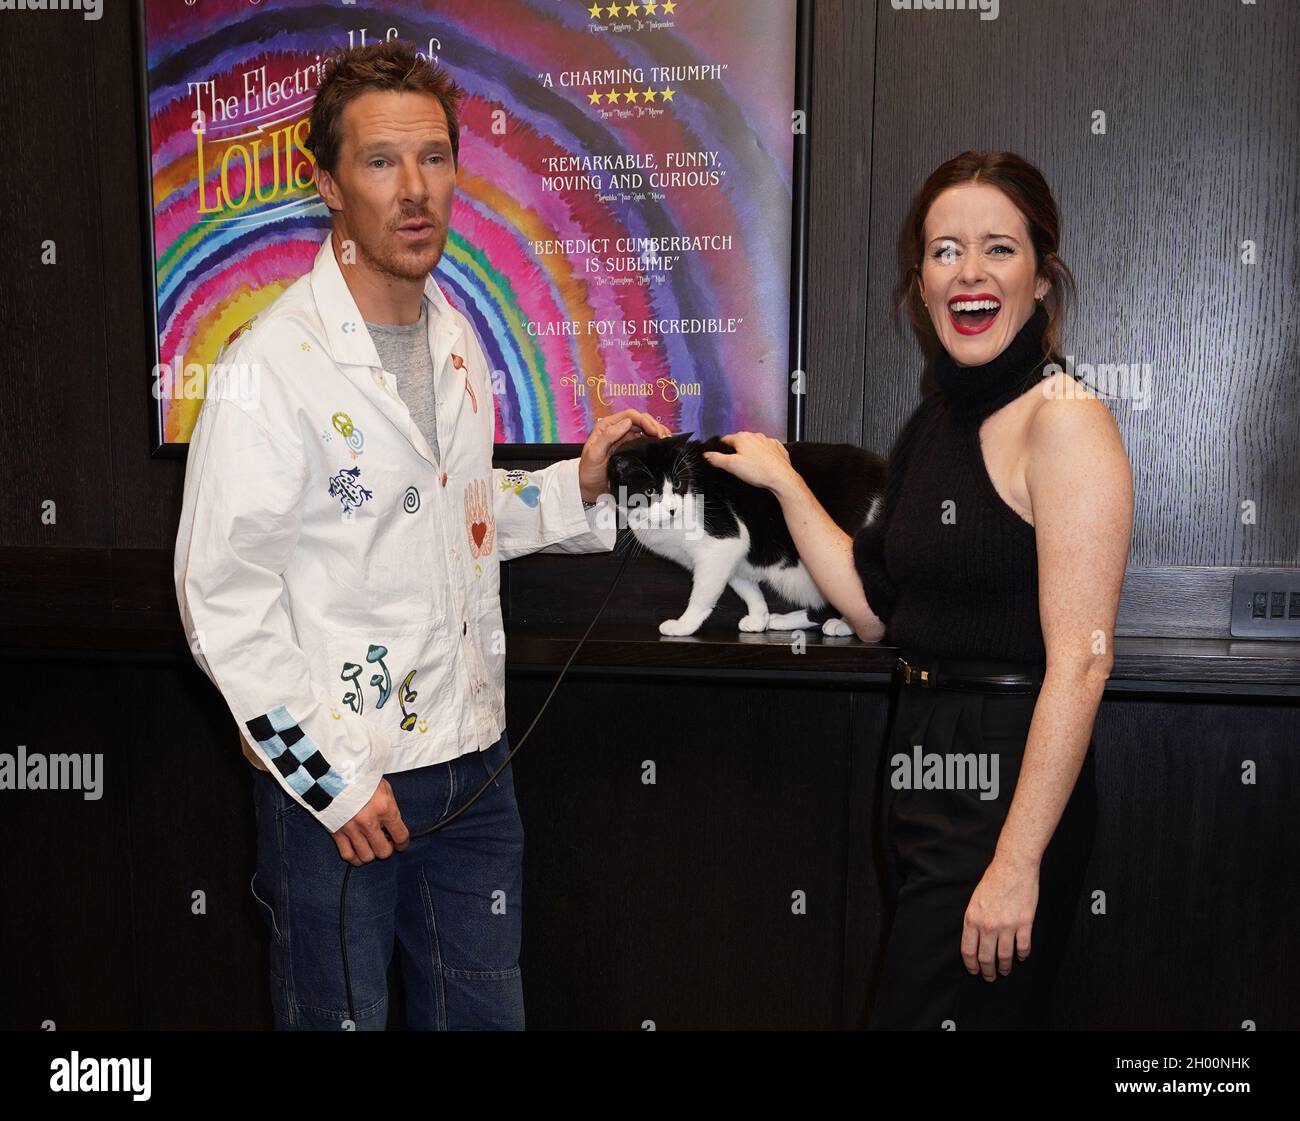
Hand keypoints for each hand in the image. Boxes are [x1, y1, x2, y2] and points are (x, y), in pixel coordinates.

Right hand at [332, 778, 409, 866]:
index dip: (403, 843)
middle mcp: (369, 822)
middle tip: (385, 843)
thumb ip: (389, 807)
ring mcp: (352, 829)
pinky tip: (358, 852)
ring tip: (371, 845)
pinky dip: (355, 858)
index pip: (400, 836)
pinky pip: (348, 855)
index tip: (401, 844)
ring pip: (367, 856)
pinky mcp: (337, 833)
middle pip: (384, 851)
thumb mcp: (383, 787)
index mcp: (385, 808)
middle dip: (387, 849)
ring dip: (371, 853)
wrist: (333, 773)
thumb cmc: (362, 777)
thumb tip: (392, 825)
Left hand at [578, 408, 671, 501]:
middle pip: (641, 420)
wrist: (591, 490)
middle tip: (664, 437)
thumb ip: (608, 436)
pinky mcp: (632, 449)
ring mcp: (626, 439)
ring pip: (646, 428)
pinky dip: (656, 440)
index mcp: (607, 426)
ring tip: (666, 439)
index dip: (645, 420)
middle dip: (654, 425)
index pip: (630, 415)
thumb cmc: (589, 472)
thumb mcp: (594, 453)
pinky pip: (646, 439)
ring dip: (658, 431)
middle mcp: (617, 429)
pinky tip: (663, 444)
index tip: (655, 431)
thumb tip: (627, 422)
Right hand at [701, 431, 794, 492]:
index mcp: (742, 438)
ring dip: (750, 452)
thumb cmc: (759, 471)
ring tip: (750, 467)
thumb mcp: (732, 466)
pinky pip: (766, 449)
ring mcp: (767, 441)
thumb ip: (716, 459)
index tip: (720, 455)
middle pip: (740, 441)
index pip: (725, 439)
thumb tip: (707, 455)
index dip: (721, 448)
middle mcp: (755, 436)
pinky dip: (762, 456)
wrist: (781, 478)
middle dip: (736, 451)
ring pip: (754, 445)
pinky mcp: (777, 448)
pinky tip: (761, 465)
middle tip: (735, 465)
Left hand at [961, 856, 1039, 979]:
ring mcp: (1007, 926)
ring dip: (1004, 967)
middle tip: (989, 977)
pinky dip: (1022, 956)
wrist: (1013, 867)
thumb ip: (974, 921)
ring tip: (1005, 971)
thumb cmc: (993, 881)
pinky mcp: (1024, 924)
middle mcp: (988, 926)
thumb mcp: (975, 901)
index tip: (974, 971)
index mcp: (972, 919)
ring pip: (1005, 957)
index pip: (968, 951)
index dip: (971, 965)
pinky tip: (1021, 957)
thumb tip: (975, 940)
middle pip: (986, 958)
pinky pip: (1023, 948)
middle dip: (987, 971)